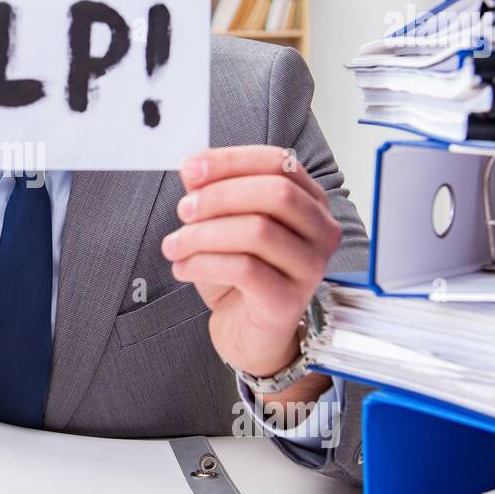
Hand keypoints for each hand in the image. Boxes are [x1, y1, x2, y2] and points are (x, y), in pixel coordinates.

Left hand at [160, 145, 341, 379]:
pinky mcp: (289, 300)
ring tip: (174, 245)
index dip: (231, 161)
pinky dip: (204, 263)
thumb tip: (195, 169)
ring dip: (204, 233)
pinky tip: (183, 268)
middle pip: (276, 193)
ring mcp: (310, 267)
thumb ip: (214, 193)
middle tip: (183, 209)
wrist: (248, 332)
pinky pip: (245, 269)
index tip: (191, 169)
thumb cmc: (241, 275)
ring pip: (258, 231)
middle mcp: (320, 231)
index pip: (278, 163)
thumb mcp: (224, 224)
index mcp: (309, 201)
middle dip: (219, 196)